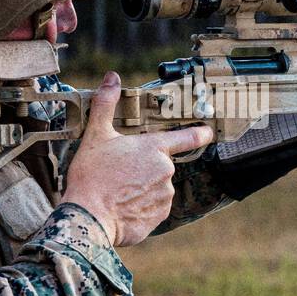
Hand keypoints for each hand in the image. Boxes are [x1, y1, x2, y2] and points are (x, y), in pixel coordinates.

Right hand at [62, 72, 214, 246]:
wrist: (87, 217)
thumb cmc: (92, 176)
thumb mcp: (96, 135)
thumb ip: (106, 105)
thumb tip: (112, 78)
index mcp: (154, 148)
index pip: (188, 137)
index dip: (201, 133)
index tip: (209, 131)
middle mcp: (166, 171)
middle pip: (161, 166)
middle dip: (144, 168)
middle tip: (119, 173)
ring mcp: (164, 196)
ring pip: (156, 188)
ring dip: (141, 189)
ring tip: (117, 192)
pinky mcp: (158, 218)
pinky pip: (152, 209)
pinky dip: (139, 208)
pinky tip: (121, 207)